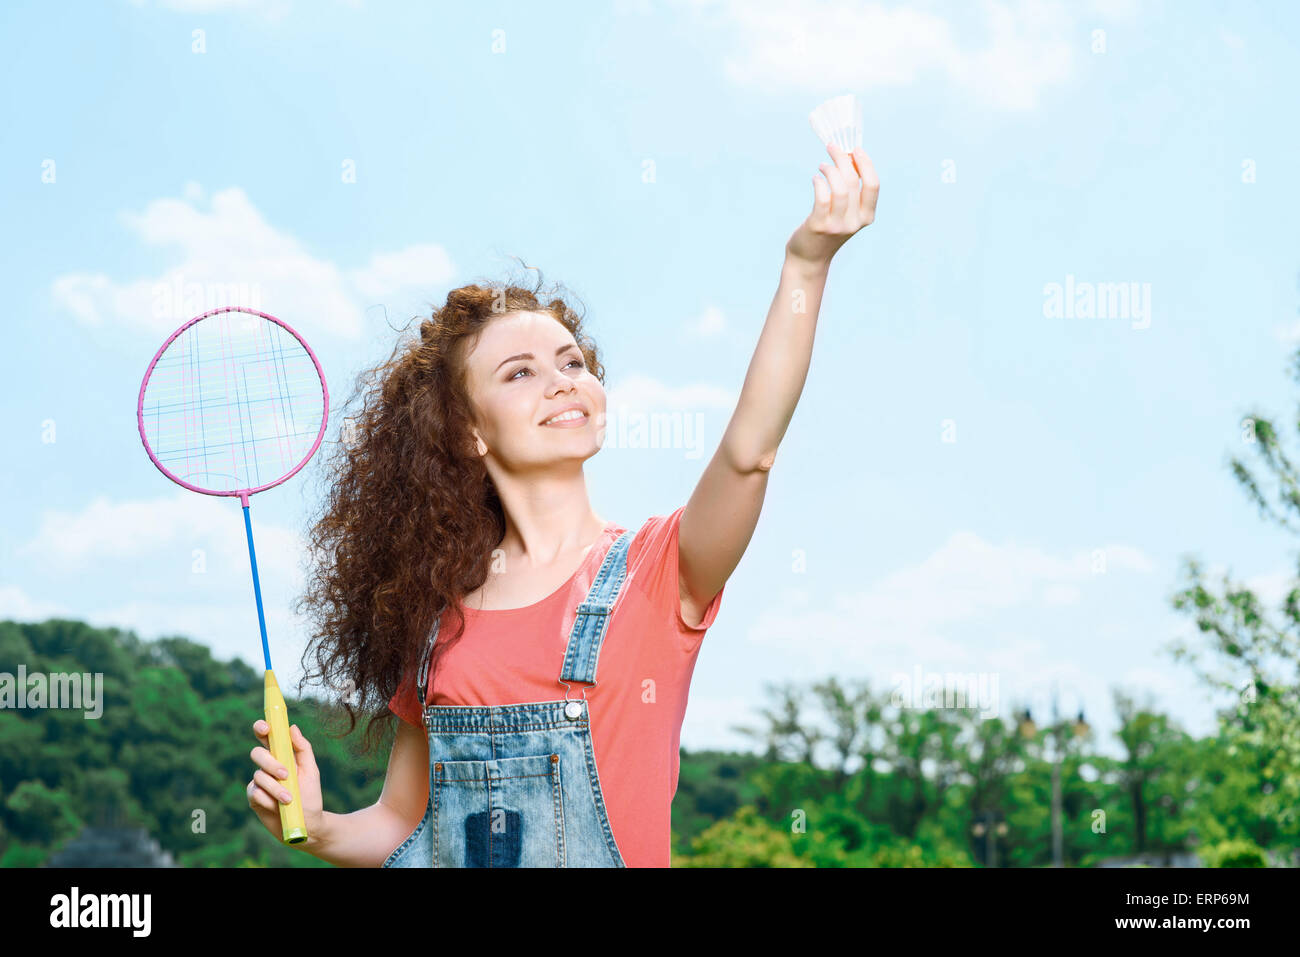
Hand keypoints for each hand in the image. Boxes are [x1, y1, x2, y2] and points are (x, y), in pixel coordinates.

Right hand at [247, 719, 324, 849]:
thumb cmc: (310, 796)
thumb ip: (303, 749)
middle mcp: (267, 767)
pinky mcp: (254, 798)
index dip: (261, 728)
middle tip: (286, 775)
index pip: (266, 737)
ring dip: (276, 788)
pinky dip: (269, 800)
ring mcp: (259, 782)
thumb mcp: (311, 771)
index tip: (265, 727)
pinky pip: (255, 793)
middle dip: (270, 763)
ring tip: (289, 799)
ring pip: (259, 776)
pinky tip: (278, 807)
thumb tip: (292, 727)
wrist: (307, 824)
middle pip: (257, 754)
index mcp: (281, 756)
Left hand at [786, 142, 878, 268]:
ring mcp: (837, 225)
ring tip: (822, 166)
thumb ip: (852, 191)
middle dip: (843, 159)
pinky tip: (816, 179)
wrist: (810, 257)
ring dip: (830, 169)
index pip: (873, 184)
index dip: (865, 163)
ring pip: (839, 187)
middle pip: (853, 181)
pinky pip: (822, 196)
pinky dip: (819, 182)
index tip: (855, 149)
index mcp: (867, 216)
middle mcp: (855, 222)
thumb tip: (849, 157)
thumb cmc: (828, 229)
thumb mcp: (847, 213)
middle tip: (832, 149)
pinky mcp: (819, 226)